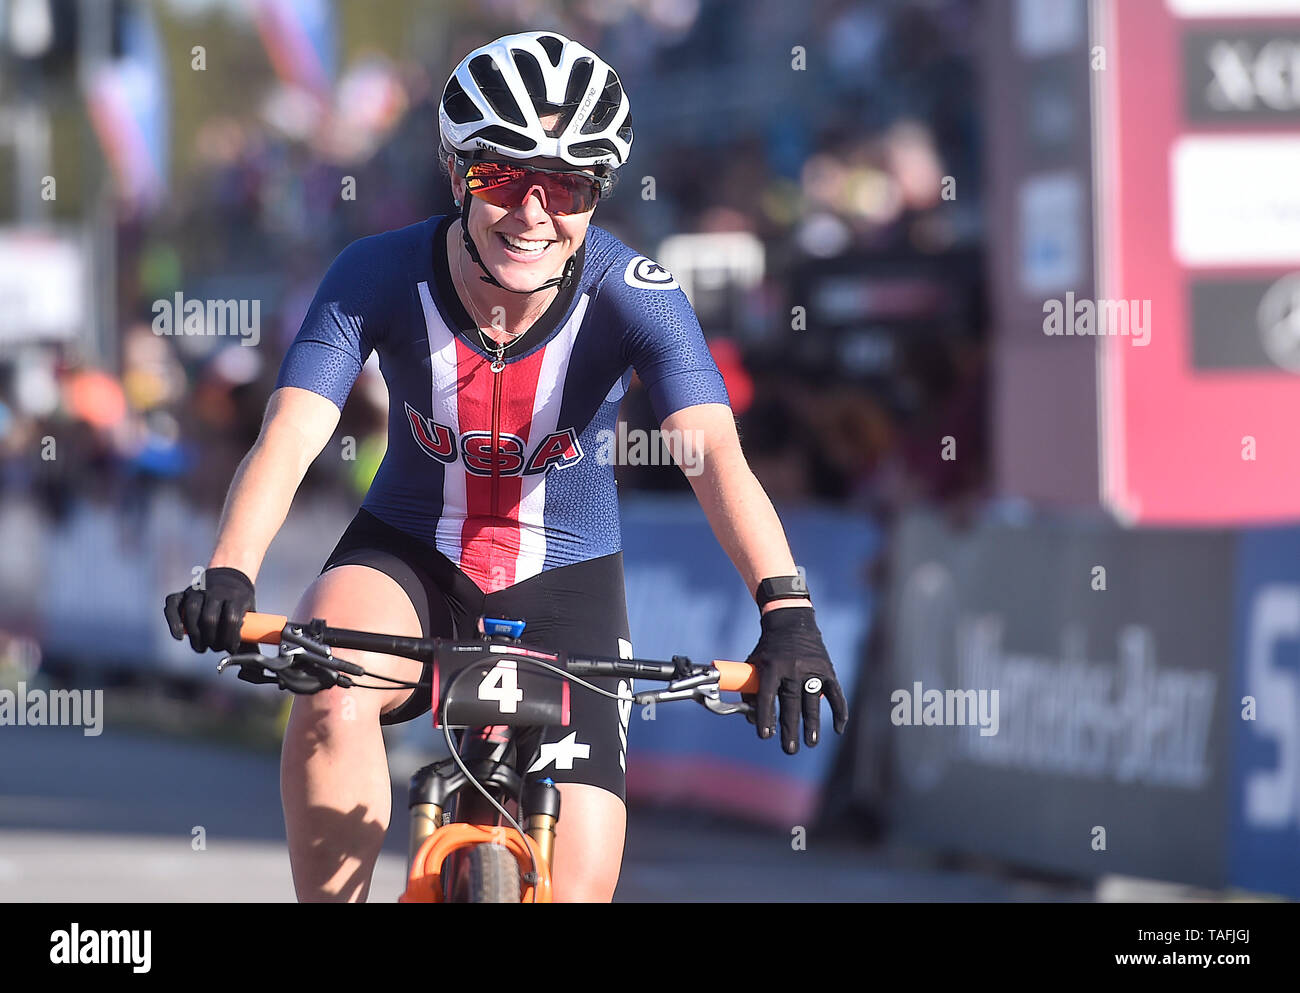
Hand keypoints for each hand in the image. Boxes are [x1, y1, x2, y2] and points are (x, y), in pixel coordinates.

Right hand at [164, 567, 255, 653]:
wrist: (230, 576)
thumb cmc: (240, 601)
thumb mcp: (250, 612)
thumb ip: (251, 635)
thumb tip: (254, 661)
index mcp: (236, 596)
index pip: (231, 619)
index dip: (230, 638)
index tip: (230, 649)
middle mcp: (216, 591)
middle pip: (209, 618)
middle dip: (211, 639)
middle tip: (214, 648)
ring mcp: (198, 590)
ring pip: (191, 612)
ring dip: (195, 635)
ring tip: (201, 648)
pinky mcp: (183, 592)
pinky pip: (173, 605)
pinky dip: (173, 621)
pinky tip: (179, 636)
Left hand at [743, 605, 847, 753]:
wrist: (791, 622)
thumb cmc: (768, 648)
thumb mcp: (754, 663)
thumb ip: (750, 690)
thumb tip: (752, 719)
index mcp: (771, 666)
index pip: (767, 696)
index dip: (765, 716)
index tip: (765, 735)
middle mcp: (792, 668)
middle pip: (791, 703)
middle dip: (789, 729)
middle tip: (790, 749)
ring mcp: (812, 669)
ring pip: (812, 702)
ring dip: (812, 725)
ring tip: (810, 743)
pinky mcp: (827, 670)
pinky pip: (835, 694)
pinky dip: (838, 711)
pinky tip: (838, 728)